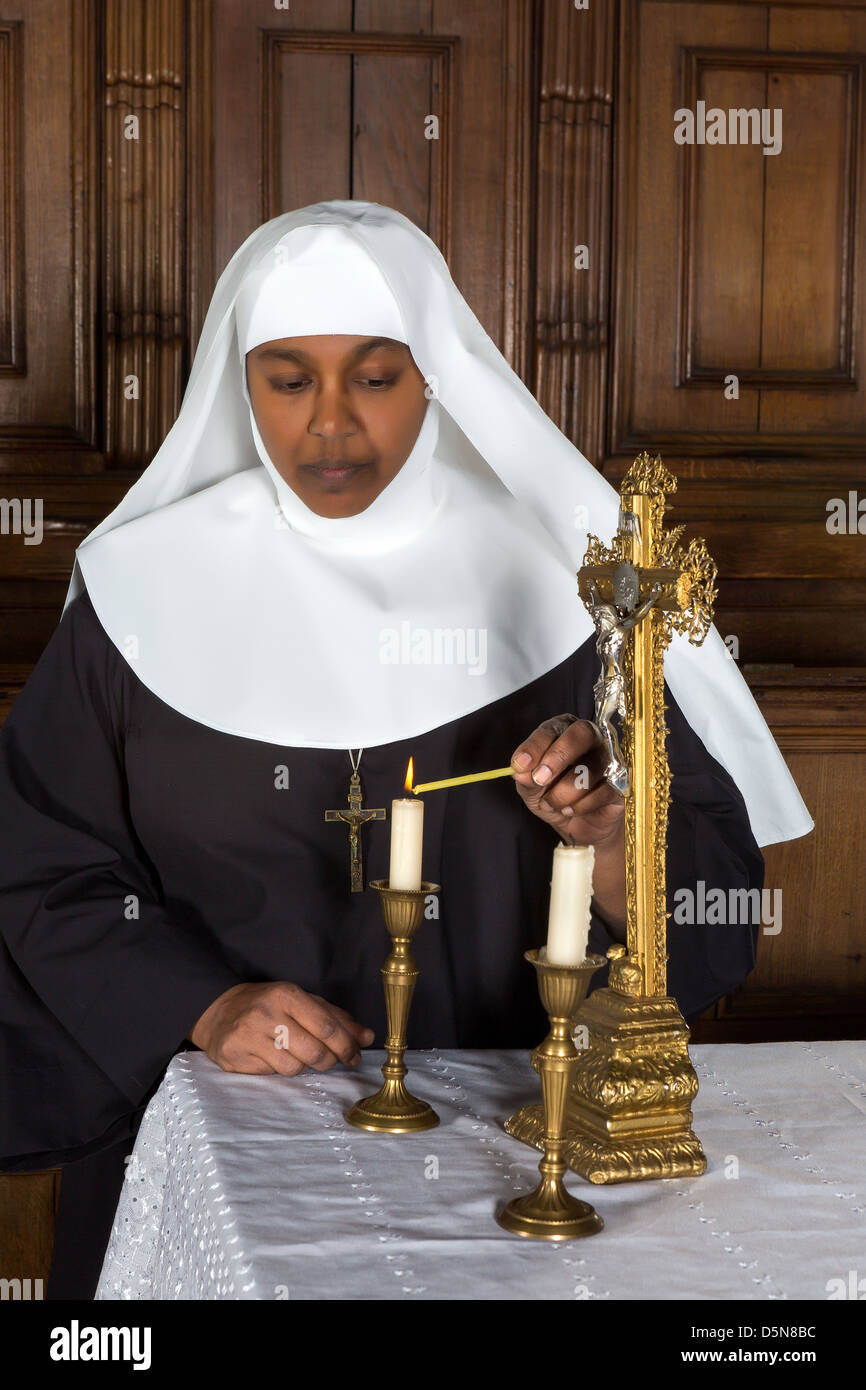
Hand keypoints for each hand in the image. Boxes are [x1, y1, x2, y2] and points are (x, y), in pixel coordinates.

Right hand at [188, 982, 375, 1076]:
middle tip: (329, 1060)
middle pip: (313, 1052)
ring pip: (293, 1068)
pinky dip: (278, 1069)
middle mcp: (266, 1014)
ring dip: (301, 1066)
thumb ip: (336, 1019)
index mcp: (286, 994)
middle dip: (328, 1061)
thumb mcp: (302, 1002)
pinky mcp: (233, 1057)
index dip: (346, 1046)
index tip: (354, 1055)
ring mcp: (247, 1037)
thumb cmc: (268, 1005)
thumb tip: (366, 1037)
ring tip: (295, 1053)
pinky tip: (272, 1056)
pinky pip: (270, 1075)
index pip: (327, 1027)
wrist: (218, 1011)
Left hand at [510, 713, 624, 847]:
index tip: (520, 765)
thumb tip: (522, 771)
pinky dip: (582, 805)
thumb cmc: (552, 796)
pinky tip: (570, 810)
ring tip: (552, 804)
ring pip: (592, 766)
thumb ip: (525, 777)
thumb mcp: (531, 788)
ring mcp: (609, 759)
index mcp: (563, 732)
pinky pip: (605, 790)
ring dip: (566, 791)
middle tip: (540, 779)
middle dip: (559, 756)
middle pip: (583, 733)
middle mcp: (590, 739)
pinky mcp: (621, 783)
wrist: (576, 825)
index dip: (535, 746)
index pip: (552, 728)